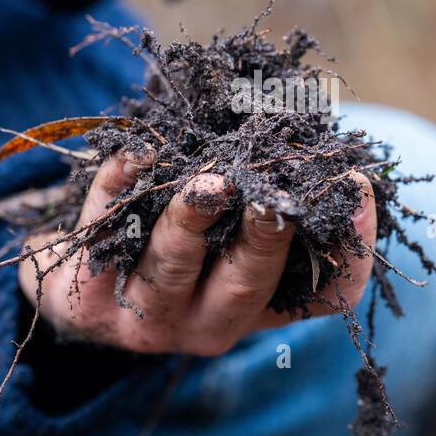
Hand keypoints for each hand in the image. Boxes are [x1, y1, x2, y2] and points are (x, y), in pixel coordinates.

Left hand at [18, 153, 377, 356]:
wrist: (78, 280)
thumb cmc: (174, 240)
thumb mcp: (230, 228)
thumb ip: (268, 186)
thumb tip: (311, 116)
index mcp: (260, 303)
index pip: (326, 295)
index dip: (352, 248)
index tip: (357, 185)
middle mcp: (210, 319)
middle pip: (249, 285)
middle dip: (265, 238)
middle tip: (275, 197)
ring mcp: (146, 315)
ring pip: (173, 270)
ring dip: (191, 221)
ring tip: (209, 181)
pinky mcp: (86, 300)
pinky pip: (101, 240)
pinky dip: (116, 192)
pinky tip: (134, 155)